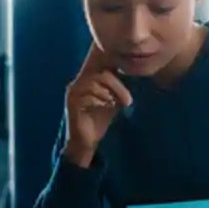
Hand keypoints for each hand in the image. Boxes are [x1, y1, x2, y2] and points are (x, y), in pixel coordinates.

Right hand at [62, 43, 132, 167]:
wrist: (86, 142)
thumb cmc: (100, 121)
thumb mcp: (114, 101)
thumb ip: (120, 88)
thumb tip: (137, 74)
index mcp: (89, 79)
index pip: (102, 65)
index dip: (116, 66)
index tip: (130, 76)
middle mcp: (80, 82)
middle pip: (101, 73)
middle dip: (118, 86)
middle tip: (128, 101)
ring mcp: (74, 91)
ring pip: (96, 81)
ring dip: (112, 93)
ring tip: (120, 104)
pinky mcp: (72, 101)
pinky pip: (89, 93)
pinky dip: (101, 99)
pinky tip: (107, 107)